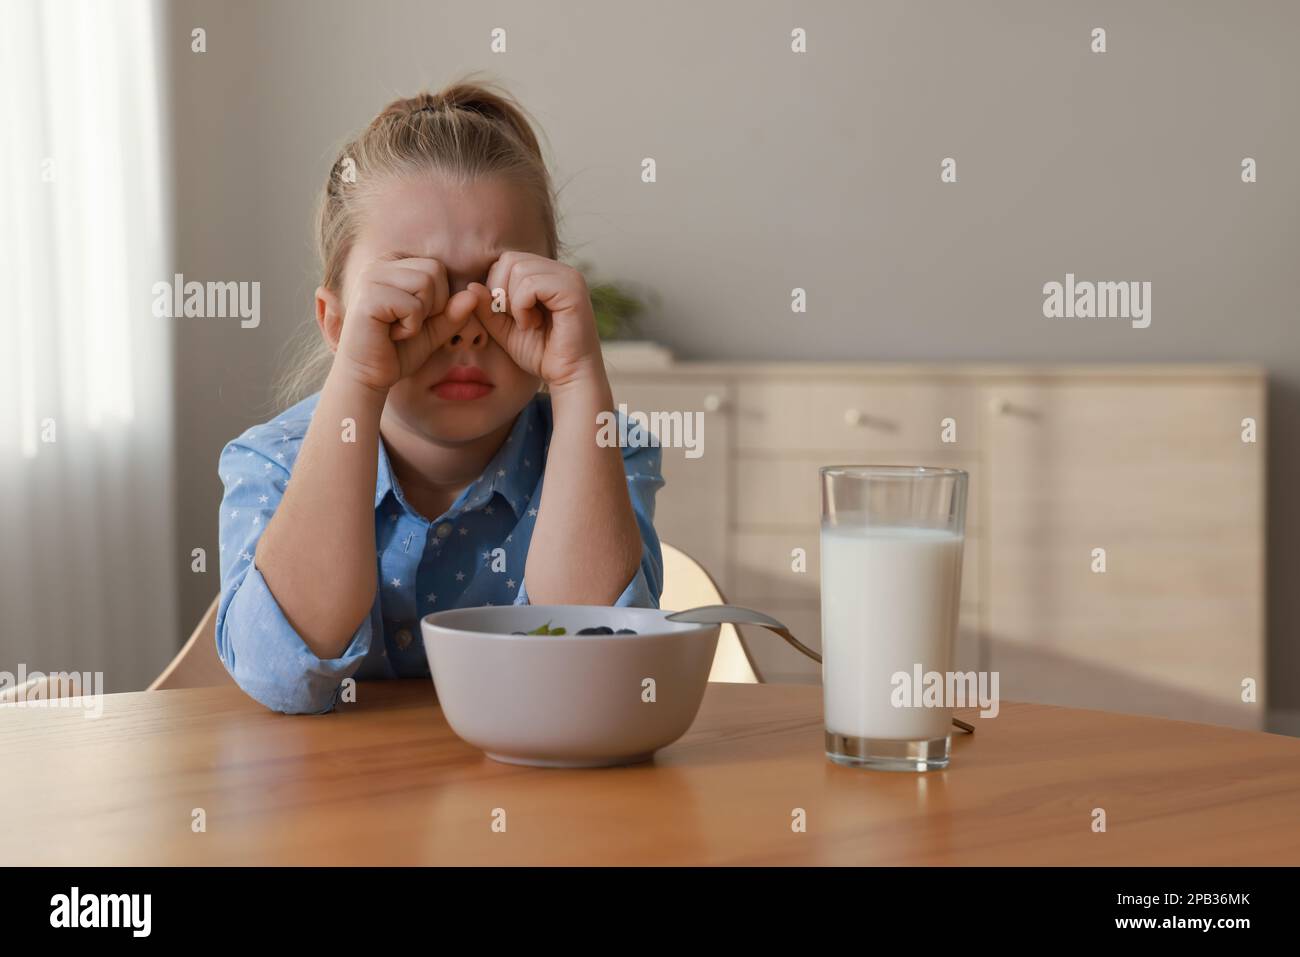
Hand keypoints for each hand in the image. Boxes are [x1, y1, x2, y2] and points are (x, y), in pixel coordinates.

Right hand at [332, 257, 477, 392]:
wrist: (367, 376)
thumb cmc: (398, 350)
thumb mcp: (433, 330)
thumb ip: (453, 312)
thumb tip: (475, 294)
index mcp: (392, 265)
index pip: (437, 267)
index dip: (437, 300)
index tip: (412, 318)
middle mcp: (379, 265)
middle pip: (434, 271)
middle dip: (432, 305)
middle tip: (406, 324)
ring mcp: (371, 277)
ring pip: (425, 284)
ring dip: (420, 316)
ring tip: (398, 328)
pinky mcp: (368, 297)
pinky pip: (413, 306)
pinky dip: (410, 327)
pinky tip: (389, 334)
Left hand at [470, 252, 603, 389]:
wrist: (568, 377)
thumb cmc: (541, 354)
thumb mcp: (505, 329)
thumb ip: (488, 308)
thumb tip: (471, 286)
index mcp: (547, 274)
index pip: (507, 261)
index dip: (496, 287)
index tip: (508, 316)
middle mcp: (560, 270)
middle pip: (509, 260)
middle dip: (501, 292)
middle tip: (516, 319)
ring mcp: (568, 278)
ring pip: (518, 269)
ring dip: (513, 302)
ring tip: (527, 323)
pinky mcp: (572, 290)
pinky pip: (531, 284)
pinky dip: (522, 306)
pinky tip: (532, 324)